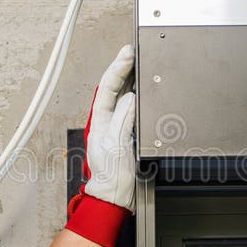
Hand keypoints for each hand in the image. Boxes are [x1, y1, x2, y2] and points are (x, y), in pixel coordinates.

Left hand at [65, 44, 135, 246]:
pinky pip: (136, 108)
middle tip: (134, 50)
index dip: (117, 68)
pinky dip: (141, 95)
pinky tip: (146, 87)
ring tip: (139, 61)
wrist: (117, 196)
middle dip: (124, 67)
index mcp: (100, 120)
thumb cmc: (112, 176)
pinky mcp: (130, 133)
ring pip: (126, 95)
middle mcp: (108, 119)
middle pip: (116, 87)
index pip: (108, 86)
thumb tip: (132, 97)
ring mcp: (119, 125)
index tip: (127, 53)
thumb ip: (124, 119)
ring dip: (132, 78)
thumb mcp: (117, 144)